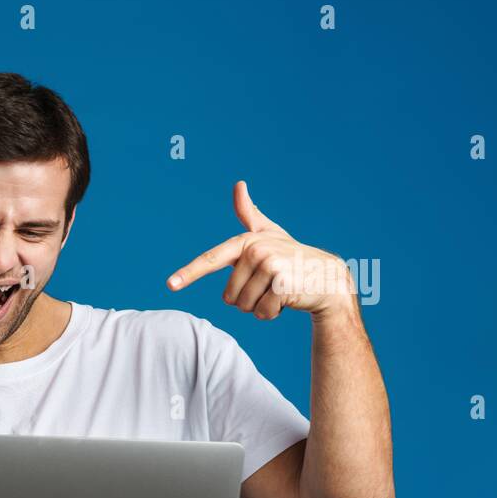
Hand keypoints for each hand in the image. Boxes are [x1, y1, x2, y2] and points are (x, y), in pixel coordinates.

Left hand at [166, 181, 355, 318]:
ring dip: (260, 307)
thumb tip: (239, 184)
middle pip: (228, 297)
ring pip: (244, 307)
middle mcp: (255, 251)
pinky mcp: (282, 283)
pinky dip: (272, 314)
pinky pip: (262, 313)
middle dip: (247, 300)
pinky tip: (287, 299)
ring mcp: (269, 265)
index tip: (170, 285)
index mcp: (245, 242)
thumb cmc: (292, 256)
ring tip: (278, 291)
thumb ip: (249, 214)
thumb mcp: (268, 234)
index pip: (211, 260)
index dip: (189, 273)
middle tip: (268, 286)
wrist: (326, 276)